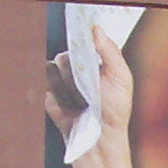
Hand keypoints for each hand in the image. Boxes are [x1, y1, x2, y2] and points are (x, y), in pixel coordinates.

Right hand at [44, 12, 138, 147]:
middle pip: (65, 56)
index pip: (81, 42)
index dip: (80, 43)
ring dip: (68, 86)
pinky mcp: (50, 96)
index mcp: (93, 62)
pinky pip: (46, 85)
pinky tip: (71, 108)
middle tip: (88, 88)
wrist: (100, 139)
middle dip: (76, 71)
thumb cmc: (115, 111)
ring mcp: (61, 82)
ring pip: (54, 69)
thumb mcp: (121, 78)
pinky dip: (58, 96)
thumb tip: (96, 28)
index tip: (85, 53)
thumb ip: (110, 51)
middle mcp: (75, 69)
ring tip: (82, 102)